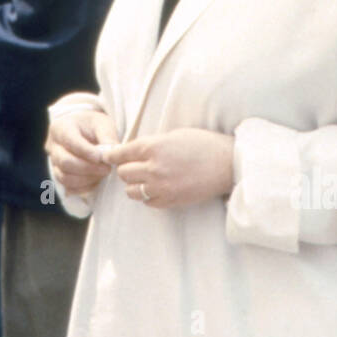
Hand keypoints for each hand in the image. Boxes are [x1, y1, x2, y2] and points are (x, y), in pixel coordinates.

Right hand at [46, 110, 118, 197]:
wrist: (83, 130)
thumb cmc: (93, 125)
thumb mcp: (102, 123)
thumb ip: (107, 137)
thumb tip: (112, 154)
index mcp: (61, 127)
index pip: (70, 142)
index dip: (86, 152)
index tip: (101, 157)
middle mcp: (53, 145)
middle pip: (65, 162)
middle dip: (88, 168)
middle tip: (107, 168)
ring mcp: (54, 162)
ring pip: (65, 177)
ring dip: (87, 179)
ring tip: (103, 173)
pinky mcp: (59, 176)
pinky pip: (68, 188)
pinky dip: (84, 187)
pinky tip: (97, 180)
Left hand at [100, 128, 234, 208]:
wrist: (227, 165)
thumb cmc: (204, 144)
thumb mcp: (174, 135)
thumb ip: (152, 144)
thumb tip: (134, 151)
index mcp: (153, 147)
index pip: (120, 153)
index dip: (112, 154)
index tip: (108, 155)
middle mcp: (153, 168)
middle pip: (122, 173)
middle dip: (126, 169)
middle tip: (134, 165)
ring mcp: (161, 187)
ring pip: (131, 191)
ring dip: (135, 184)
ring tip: (146, 178)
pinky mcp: (170, 201)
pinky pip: (147, 202)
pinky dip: (148, 195)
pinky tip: (157, 188)